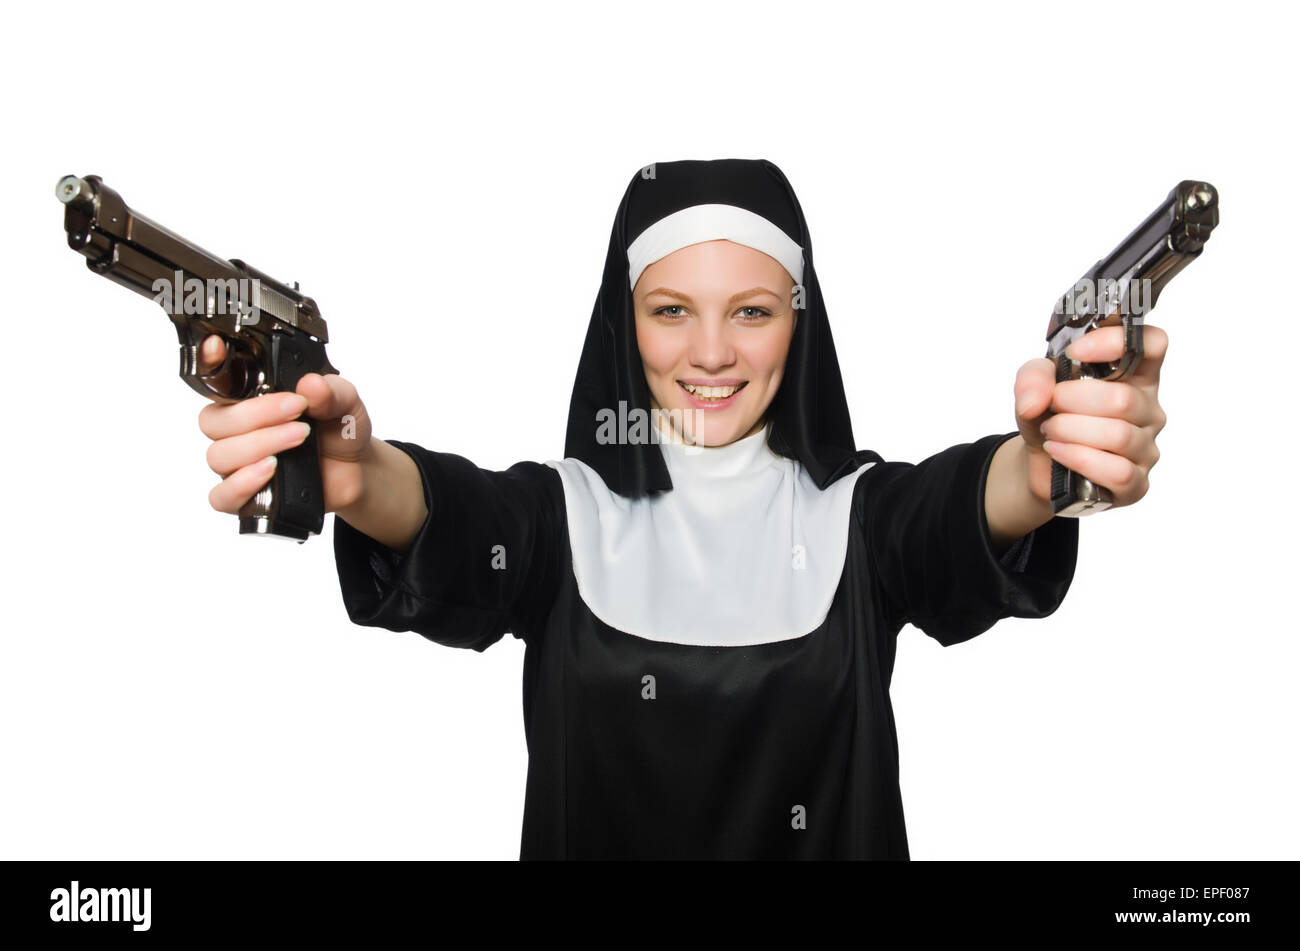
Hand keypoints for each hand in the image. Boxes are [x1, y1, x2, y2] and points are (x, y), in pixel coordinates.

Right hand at [196, 335, 372, 516]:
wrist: (357, 469)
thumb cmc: (339, 430)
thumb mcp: (345, 402)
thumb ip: (331, 391)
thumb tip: (312, 384)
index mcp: (250, 397)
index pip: (216, 380)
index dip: (208, 363)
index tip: (216, 347)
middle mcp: (236, 430)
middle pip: (215, 422)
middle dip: (256, 415)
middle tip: (297, 413)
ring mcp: (237, 464)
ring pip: (219, 456)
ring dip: (258, 445)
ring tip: (299, 439)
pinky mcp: (245, 495)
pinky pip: (222, 495)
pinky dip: (242, 484)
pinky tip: (269, 471)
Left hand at [1012, 324, 1167, 507]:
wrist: (1039, 461)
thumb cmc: (1050, 415)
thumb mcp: (1034, 386)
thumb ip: (1033, 378)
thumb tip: (1036, 400)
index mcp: (1134, 375)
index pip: (1151, 344)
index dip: (1116, 343)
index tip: (1076, 352)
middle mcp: (1148, 409)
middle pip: (1123, 399)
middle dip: (1073, 401)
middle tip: (1051, 406)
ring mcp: (1145, 448)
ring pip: (1119, 435)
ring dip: (1071, 431)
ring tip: (1050, 431)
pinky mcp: (1136, 483)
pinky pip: (1118, 472)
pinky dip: (1079, 459)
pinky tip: (1058, 452)